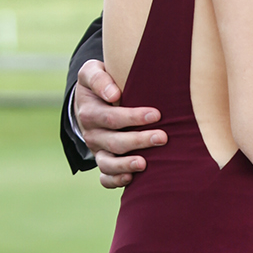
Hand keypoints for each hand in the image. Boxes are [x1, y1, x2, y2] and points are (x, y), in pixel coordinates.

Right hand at [74, 59, 167, 189]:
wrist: (89, 100)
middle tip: (163, 138)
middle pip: (114, 141)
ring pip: (108, 163)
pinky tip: (131, 178)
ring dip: (127, 164)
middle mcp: (91, 134)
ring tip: (145, 163)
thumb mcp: (91, 72)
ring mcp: (97, 150)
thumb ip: (98, 78)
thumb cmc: (99, 83)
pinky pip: (105, 178)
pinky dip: (116, 180)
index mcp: (89, 112)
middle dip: (139, 140)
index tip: (156, 114)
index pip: (111, 117)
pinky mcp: (102, 161)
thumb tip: (114, 94)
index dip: (133, 117)